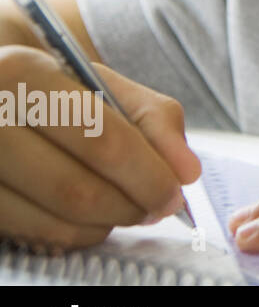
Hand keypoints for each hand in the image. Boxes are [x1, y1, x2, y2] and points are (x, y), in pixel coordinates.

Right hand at [0, 45, 199, 250]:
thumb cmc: (53, 87)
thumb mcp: (101, 82)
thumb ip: (153, 118)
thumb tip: (186, 172)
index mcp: (23, 74)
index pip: (103, 139)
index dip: (149, 175)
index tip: (175, 193)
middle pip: (77, 188)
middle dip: (131, 205)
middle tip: (157, 208)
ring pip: (54, 218)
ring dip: (106, 223)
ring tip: (128, 209)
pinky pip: (32, 232)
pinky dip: (74, 233)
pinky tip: (92, 217)